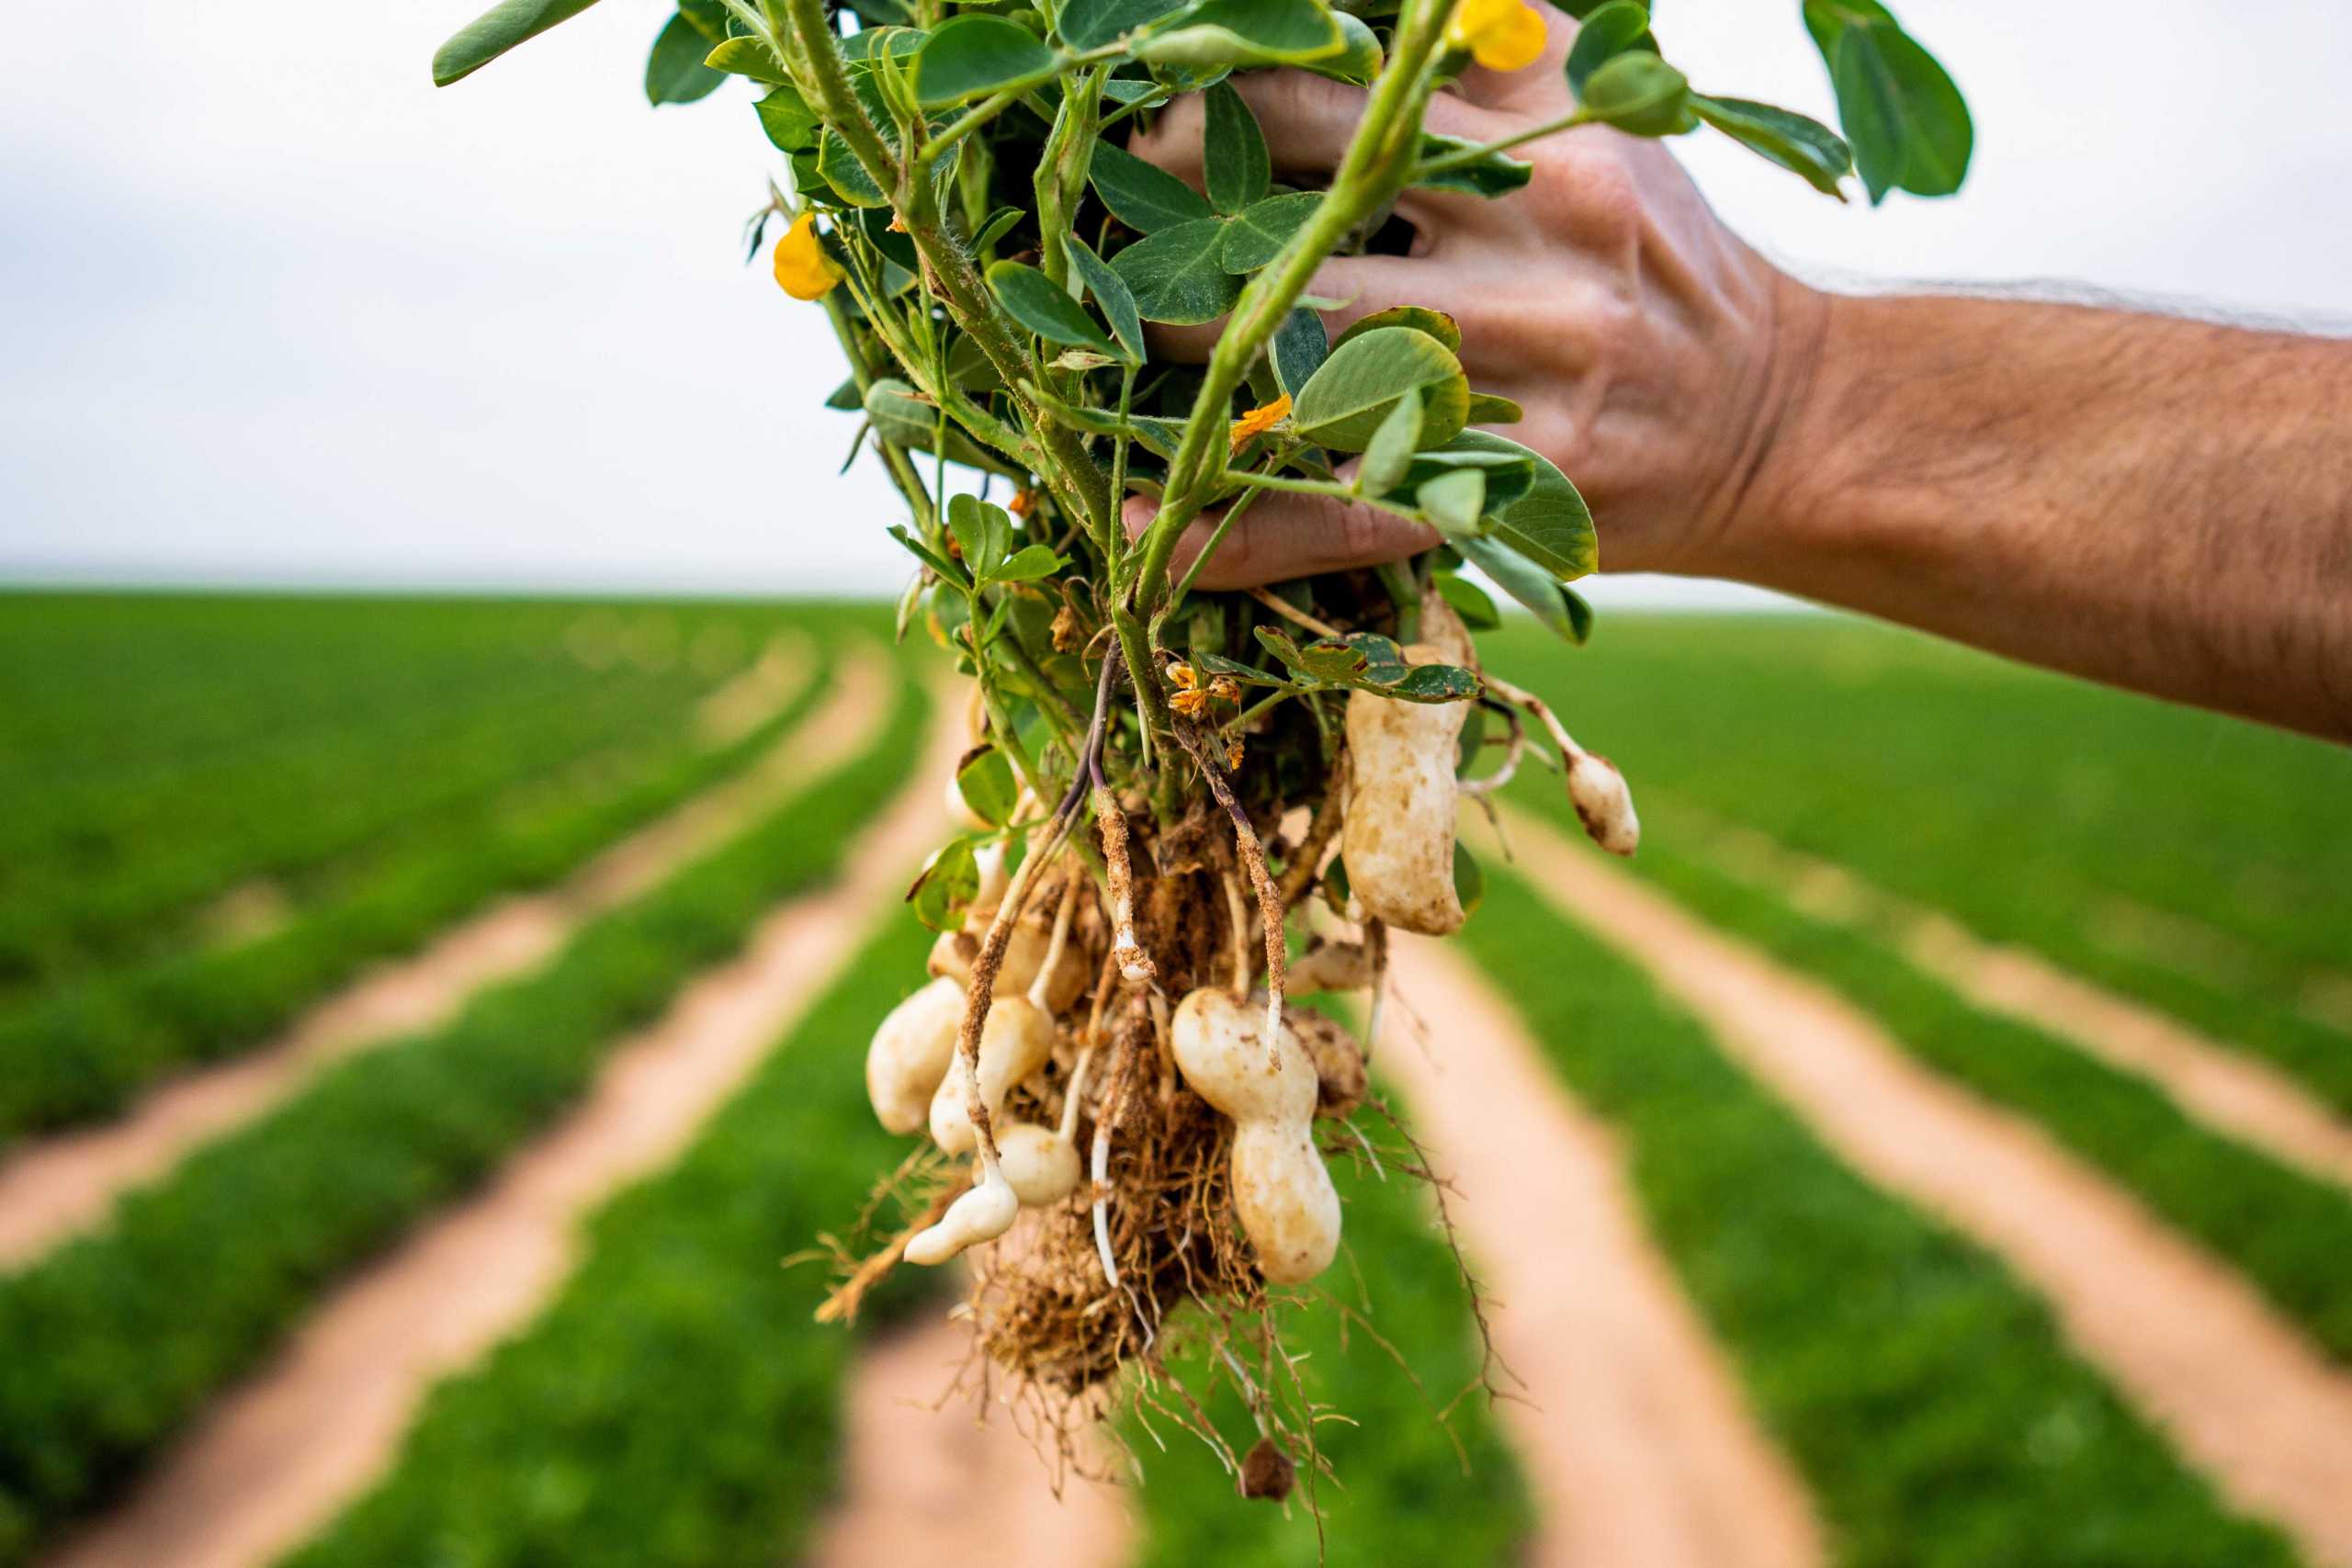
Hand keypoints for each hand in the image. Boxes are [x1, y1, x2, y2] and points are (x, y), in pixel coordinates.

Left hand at [1121, 16, 1824, 587]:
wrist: (1783, 418)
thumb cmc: (1654, 257)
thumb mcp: (1603, 122)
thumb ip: (1491, 60)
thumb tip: (1358, 17)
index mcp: (1556, 148)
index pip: (1357, 103)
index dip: (1234, 102)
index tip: (1153, 113)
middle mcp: (1547, 255)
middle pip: (1325, 225)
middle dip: (1191, 221)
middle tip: (1101, 229)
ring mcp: (1536, 384)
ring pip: (1323, 367)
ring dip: (1192, 362)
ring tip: (1103, 351)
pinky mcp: (1522, 502)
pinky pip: (1354, 514)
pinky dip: (1244, 529)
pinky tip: (1145, 527)